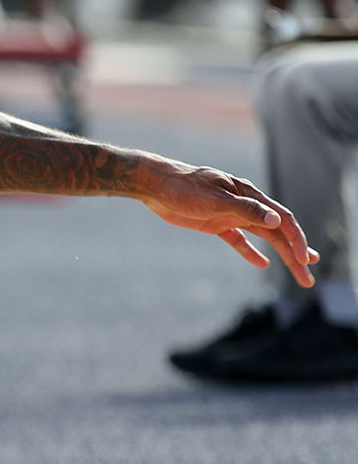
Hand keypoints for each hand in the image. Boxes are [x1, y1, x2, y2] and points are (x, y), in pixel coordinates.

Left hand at [137, 159, 316, 287]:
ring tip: (298, 270)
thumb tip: (276, 221)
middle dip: (294, 254)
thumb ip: (245, 209)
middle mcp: (246, 205)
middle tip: (307, 277)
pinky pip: (239, 240)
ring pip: (263, 237)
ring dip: (280, 254)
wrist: (156, 185)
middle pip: (277, 232)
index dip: (296, 239)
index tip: (304, 258)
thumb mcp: (215, 199)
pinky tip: (262, 264)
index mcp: (249, 195)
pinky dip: (250, 252)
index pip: (282, 219)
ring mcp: (231, 215)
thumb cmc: (184, 187)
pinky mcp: (216, 224)